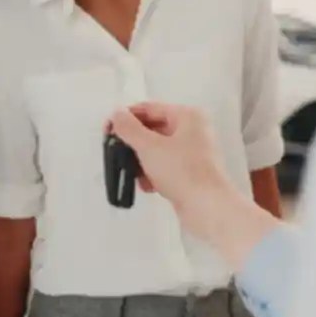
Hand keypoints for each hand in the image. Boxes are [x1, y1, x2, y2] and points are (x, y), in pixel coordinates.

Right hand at [110, 102, 284, 269]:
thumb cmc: (181, 171)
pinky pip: (164, 167)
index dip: (126, 118)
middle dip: (134, 144)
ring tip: (132, 173)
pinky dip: (153, 175)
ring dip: (141, 162)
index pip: (149, 109)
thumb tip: (116, 113)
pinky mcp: (190, 173)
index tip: (107, 130)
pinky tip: (147, 186)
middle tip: (114, 153)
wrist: (208, 208)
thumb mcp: (149, 147)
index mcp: (187, 116)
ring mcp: (192, 153)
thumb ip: (129, 129)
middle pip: (153, 130)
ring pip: (157, 151)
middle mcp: (192, 131)